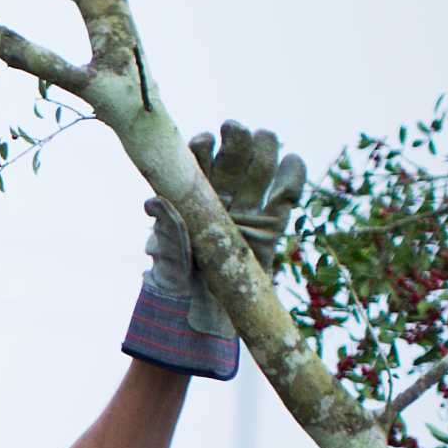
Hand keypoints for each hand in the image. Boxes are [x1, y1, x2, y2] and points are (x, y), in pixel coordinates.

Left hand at [121, 121, 304, 380]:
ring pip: (260, 166)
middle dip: (235, 139)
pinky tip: (291, 162)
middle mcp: (221, 196)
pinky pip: (288, 194)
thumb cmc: (176, 284)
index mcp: (192, 196)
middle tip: (233, 130)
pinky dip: (293, 175)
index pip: (197, 161)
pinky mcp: (272, 226)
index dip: (202, 147)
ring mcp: (248, 209)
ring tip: (263, 139)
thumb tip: (154, 202)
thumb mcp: (165, 258)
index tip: (203, 143)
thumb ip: (166, 230)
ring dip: (263, 147)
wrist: (202, 317)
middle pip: (232, 155)